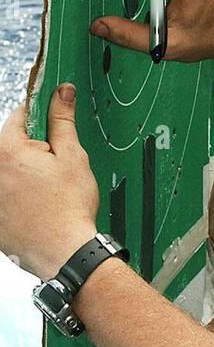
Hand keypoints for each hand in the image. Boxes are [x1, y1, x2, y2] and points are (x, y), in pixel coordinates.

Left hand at [0, 89, 98, 281]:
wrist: (65, 254)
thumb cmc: (69, 208)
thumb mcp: (73, 156)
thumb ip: (62, 120)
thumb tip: (62, 92)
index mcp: (7, 151)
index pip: (20, 116)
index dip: (42, 121)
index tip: (53, 131)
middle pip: (11, 146)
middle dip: (32, 151)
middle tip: (54, 169)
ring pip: (8, 172)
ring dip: (23, 175)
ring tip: (46, 192)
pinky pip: (5, 195)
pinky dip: (17, 197)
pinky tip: (35, 207)